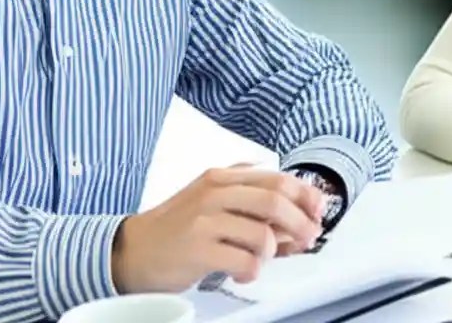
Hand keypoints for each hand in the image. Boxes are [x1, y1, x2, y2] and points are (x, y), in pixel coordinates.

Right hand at [111, 166, 325, 292]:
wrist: (132, 250)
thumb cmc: (179, 228)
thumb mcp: (213, 199)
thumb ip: (251, 200)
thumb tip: (298, 218)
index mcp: (223, 177)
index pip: (278, 179)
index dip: (306, 196)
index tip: (319, 211)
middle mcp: (214, 193)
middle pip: (276, 202)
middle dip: (301, 223)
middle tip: (308, 239)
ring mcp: (204, 221)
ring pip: (262, 234)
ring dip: (272, 252)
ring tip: (259, 259)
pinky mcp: (196, 250)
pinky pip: (244, 261)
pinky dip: (252, 271)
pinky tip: (242, 272)